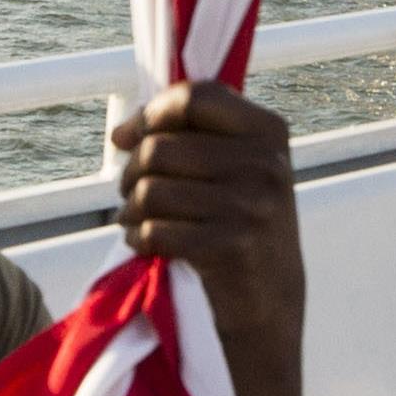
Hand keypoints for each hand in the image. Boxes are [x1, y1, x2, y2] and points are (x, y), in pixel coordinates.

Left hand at [113, 83, 302, 350]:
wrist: (271, 297)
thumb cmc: (241, 223)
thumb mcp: (239, 167)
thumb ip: (196, 135)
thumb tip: (124, 131)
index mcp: (268, 131)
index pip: (195, 97)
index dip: (151, 113)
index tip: (128, 138)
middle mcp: (265, 163)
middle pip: (160, 147)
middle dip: (131, 171)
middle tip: (130, 191)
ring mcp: (251, 205)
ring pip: (151, 190)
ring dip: (130, 209)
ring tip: (135, 218)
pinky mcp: (231, 247)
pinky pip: (156, 230)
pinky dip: (139, 238)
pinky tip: (144, 243)